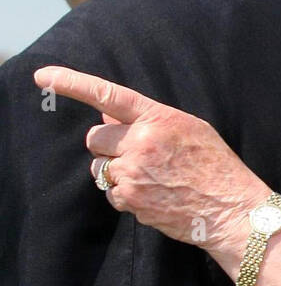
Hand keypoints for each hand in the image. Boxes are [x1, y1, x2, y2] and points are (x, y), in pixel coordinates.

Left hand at [33, 66, 271, 270]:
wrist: (232, 209)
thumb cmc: (217, 167)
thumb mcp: (191, 130)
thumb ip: (149, 120)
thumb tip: (109, 117)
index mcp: (159, 119)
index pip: (108, 95)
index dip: (72, 83)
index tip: (43, 75)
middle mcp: (142, 142)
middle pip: (95, 139)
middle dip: (108, 147)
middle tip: (137, 156)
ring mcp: (133, 173)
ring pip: (100, 168)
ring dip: (117, 171)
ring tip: (152, 178)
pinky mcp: (130, 200)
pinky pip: (111, 192)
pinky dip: (126, 195)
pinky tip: (154, 195)